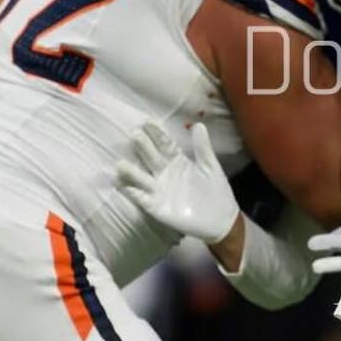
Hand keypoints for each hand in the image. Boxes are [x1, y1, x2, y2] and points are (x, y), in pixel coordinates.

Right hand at [116, 122, 239, 243]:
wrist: (220, 218)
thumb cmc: (215, 190)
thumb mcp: (210, 166)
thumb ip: (202, 148)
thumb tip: (198, 124)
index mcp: (179, 161)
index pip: (165, 145)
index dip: (157, 134)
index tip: (147, 121)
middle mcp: (165, 173)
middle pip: (152, 158)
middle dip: (144, 147)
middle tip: (134, 134)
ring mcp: (160, 190)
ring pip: (142, 178)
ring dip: (132, 172)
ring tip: (121, 164)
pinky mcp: (157, 207)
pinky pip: (142, 198)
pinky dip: (133, 192)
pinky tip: (123, 185)